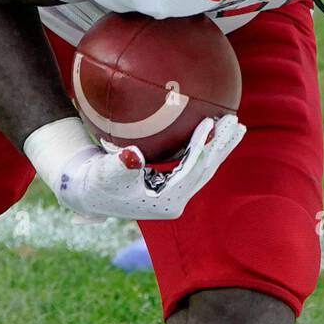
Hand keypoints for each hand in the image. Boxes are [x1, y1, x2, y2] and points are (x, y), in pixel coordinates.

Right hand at [55, 115, 245, 220]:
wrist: (87, 193)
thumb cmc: (94, 183)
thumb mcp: (104, 175)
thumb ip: (119, 167)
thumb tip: (132, 155)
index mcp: (166, 202)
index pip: (191, 170)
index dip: (202, 146)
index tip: (211, 122)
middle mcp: (175, 200)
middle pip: (205, 169)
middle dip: (221, 145)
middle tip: (236, 121)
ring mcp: (175, 193)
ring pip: (203, 166)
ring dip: (218, 145)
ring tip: (234, 123)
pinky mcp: (171, 184)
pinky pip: (193, 162)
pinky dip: (203, 145)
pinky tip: (212, 128)